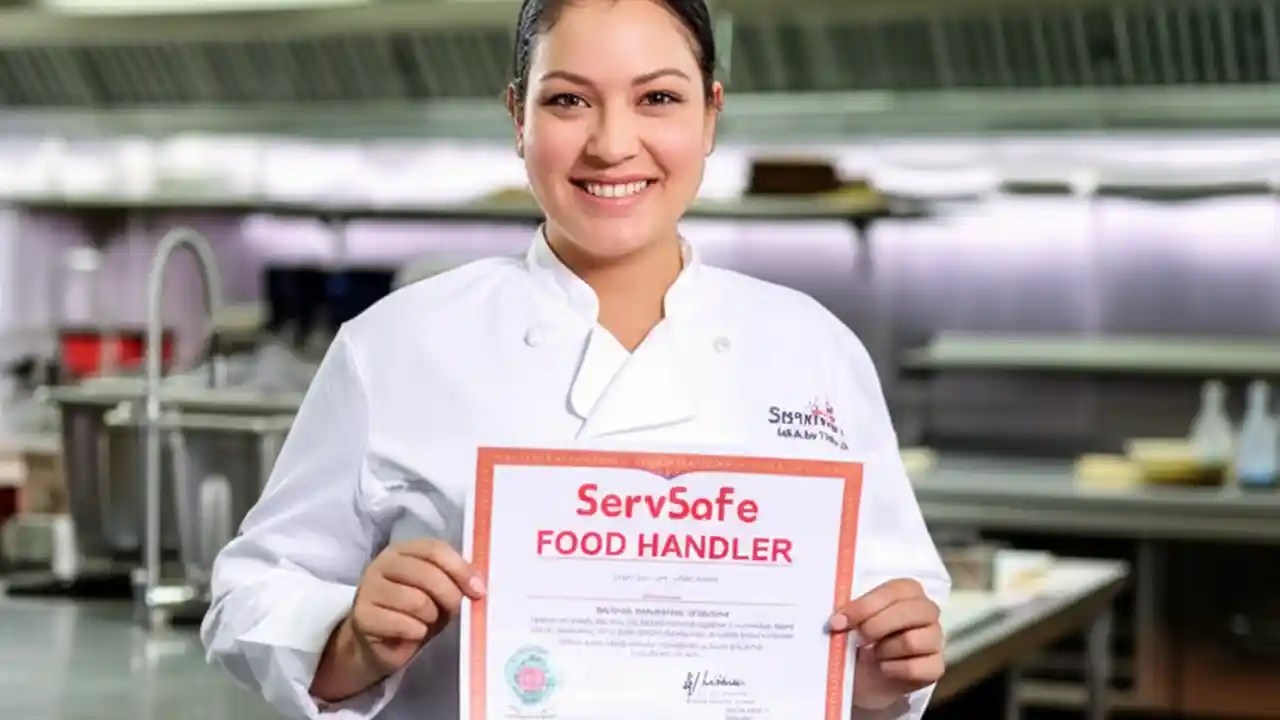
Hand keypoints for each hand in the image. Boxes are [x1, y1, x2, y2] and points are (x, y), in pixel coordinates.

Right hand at [312, 539, 485, 701]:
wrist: (381, 645)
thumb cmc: (414, 614)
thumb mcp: (438, 593)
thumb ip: (454, 581)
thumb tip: (477, 584)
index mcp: (404, 551)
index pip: (435, 549)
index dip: (460, 569)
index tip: (478, 590)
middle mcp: (383, 564)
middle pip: (427, 573)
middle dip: (449, 595)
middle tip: (453, 610)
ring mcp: (369, 588)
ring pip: (417, 601)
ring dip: (431, 617)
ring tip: (426, 621)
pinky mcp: (362, 615)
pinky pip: (404, 623)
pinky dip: (417, 632)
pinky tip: (412, 633)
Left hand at [827, 579, 944, 710]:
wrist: (867, 676)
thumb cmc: (861, 639)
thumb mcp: (853, 622)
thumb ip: (850, 613)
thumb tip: (838, 619)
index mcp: (909, 591)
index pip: (894, 591)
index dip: (865, 605)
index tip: (838, 621)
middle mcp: (927, 611)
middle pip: (908, 612)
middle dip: (875, 626)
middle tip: (857, 639)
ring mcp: (935, 639)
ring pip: (911, 641)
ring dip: (885, 650)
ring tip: (874, 654)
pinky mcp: (937, 667)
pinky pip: (916, 668)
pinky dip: (894, 670)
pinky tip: (884, 668)